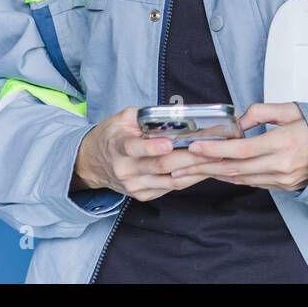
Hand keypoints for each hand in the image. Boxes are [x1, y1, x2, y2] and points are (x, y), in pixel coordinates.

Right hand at [72, 106, 210, 201]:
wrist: (91, 163)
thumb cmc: (111, 136)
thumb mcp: (121, 118)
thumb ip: (143, 115)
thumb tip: (171, 112)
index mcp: (118, 146)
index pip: (135, 148)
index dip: (152, 147)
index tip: (168, 144)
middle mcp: (126, 169)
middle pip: (160, 166)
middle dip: (188, 158)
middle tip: (212, 150)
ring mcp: (134, 185)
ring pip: (169, 181)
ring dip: (194, 171)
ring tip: (216, 160)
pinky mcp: (142, 195)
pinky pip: (169, 189)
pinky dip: (188, 180)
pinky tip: (204, 170)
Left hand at [170, 102, 307, 191]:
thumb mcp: (293, 110)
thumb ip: (263, 112)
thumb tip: (239, 118)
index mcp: (284, 143)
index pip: (242, 149)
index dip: (216, 149)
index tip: (195, 146)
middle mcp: (281, 164)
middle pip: (235, 168)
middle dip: (204, 167)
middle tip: (180, 165)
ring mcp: (281, 178)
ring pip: (240, 178)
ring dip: (213, 175)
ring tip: (190, 171)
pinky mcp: (282, 186)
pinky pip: (251, 182)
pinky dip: (232, 177)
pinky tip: (217, 173)